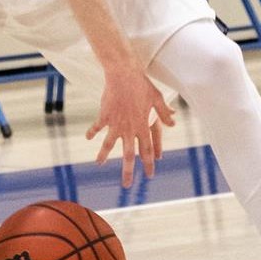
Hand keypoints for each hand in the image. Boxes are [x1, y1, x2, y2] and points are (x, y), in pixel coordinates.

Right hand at [86, 63, 175, 187]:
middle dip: (127, 171)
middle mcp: (129, 128)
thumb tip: (173, 123)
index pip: (147, 150)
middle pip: (128, 155)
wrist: (123, 74)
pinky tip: (88, 138)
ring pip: (108, 145)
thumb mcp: (157, 98)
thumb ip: (164, 113)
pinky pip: (97, 127)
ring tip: (99, 164)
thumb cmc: (142, 85)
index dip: (148, 163)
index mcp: (143, 126)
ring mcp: (115, 123)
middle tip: (126, 185)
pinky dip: (92, 132)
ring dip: (104, 156)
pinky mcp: (105, 116)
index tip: (149, 175)